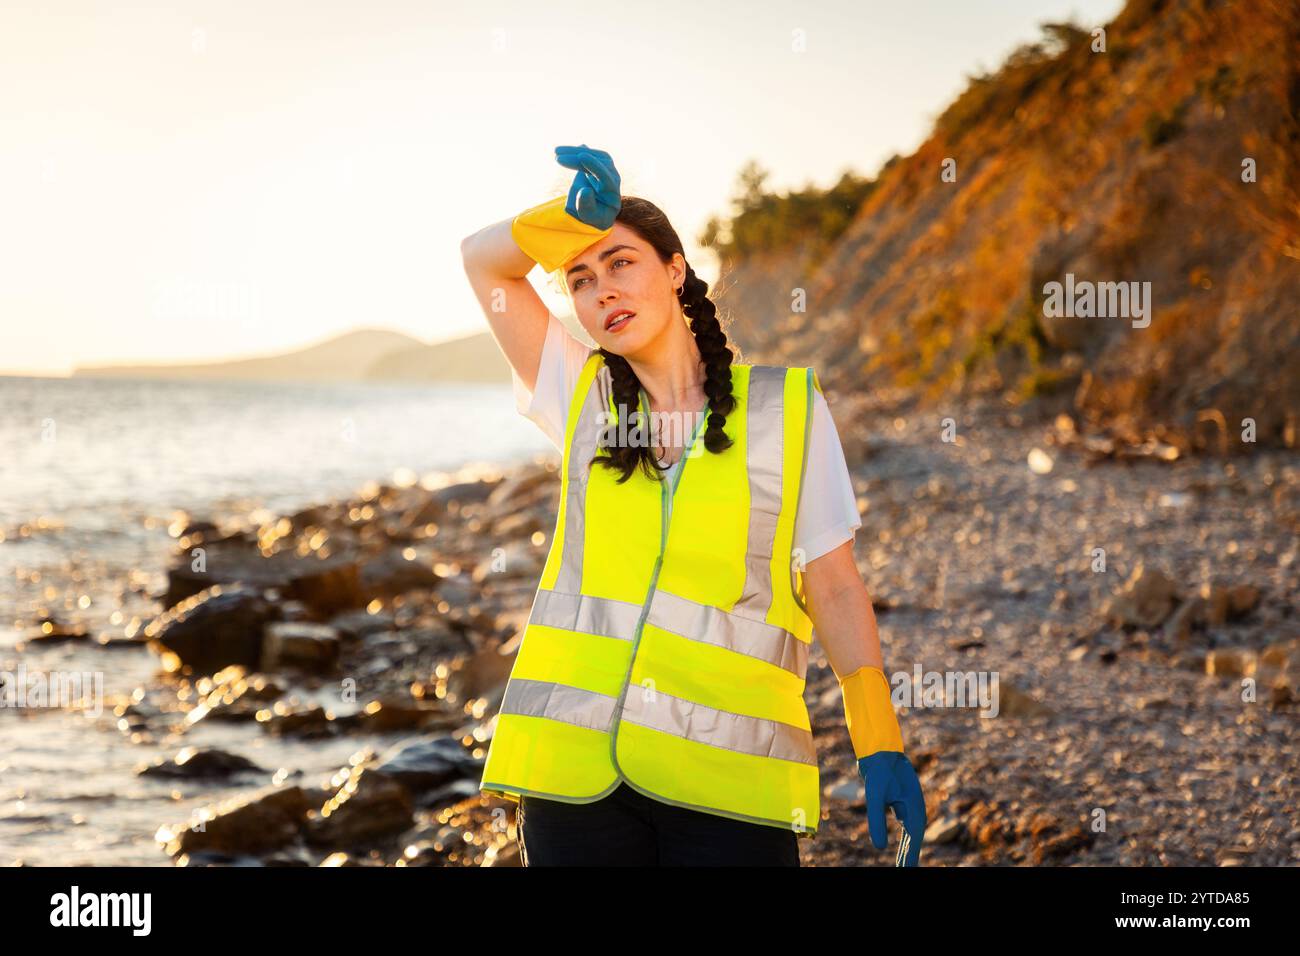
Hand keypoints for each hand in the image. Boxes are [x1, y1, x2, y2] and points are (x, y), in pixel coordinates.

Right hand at [555, 144, 620, 229]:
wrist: (594, 210)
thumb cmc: (593, 215)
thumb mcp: (589, 216)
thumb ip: (587, 205)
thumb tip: (585, 189)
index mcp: (612, 192)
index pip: (605, 176)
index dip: (595, 166)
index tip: (581, 157)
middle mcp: (612, 177)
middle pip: (599, 162)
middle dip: (578, 158)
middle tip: (559, 158)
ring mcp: (605, 168)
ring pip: (593, 154)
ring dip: (574, 151)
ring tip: (556, 152)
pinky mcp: (596, 163)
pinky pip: (587, 153)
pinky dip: (574, 151)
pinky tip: (562, 149)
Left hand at [857, 751, 926, 865]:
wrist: (879, 748)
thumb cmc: (878, 769)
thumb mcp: (874, 795)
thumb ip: (876, 820)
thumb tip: (879, 848)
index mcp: (913, 808)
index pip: (913, 840)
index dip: (910, 858)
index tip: (906, 870)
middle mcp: (914, 808)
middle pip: (913, 839)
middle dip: (909, 857)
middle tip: (904, 871)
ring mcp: (909, 805)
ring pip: (910, 834)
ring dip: (908, 850)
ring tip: (904, 865)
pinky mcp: (900, 802)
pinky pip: (905, 825)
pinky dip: (905, 839)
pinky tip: (903, 846)